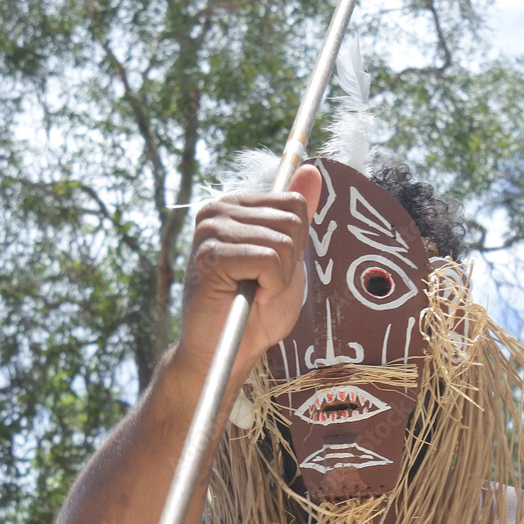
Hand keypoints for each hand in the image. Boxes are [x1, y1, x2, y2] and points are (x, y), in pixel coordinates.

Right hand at [175, 165, 320, 388]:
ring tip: (254, 293)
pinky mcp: (210, 254)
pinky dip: (271, 285)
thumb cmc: (257, 311)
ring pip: (283, 241)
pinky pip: (268, 258)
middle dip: (290, 261)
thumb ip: (298, 217)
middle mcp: (218, 209)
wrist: (225, 352)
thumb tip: (313, 171)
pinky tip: (249, 297)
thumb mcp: (288, 259)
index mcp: (235, 206)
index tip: (272, 270)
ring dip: (279, 278)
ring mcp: (211, 229)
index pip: (295, 202)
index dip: (296, 244)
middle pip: (293, 218)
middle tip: (263, 285)